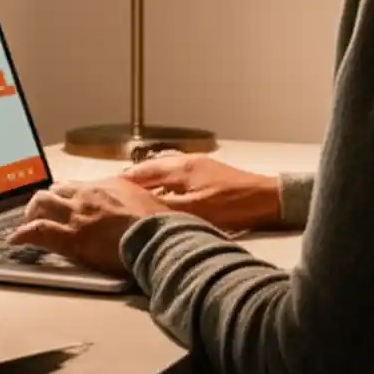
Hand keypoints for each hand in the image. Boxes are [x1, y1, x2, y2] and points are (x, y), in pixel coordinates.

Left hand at [7, 177, 175, 275]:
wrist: (161, 238)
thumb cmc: (163, 225)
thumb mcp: (149, 201)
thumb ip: (137, 200)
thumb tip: (141, 204)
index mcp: (106, 185)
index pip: (76, 185)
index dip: (66, 195)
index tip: (63, 202)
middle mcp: (87, 195)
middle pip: (54, 191)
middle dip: (45, 202)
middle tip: (40, 213)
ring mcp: (76, 215)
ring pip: (40, 204)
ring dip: (31, 214)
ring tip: (26, 223)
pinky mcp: (70, 236)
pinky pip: (37, 231)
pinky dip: (22, 235)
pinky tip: (15, 240)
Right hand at [121, 153, 280, 230]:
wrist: (270, 198)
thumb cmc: (236, 205)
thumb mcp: (197, 211)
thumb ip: (166, 209)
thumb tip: (138, 211)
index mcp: (178, 168)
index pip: (139, 174)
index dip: (119, 183)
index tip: (103, 190)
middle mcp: (184, 162)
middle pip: (147, 169)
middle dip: (128, 180)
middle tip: (112, 192)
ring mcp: (196, 165)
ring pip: (160, 170)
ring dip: (145, 181)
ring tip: (132, 194)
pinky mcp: (205, 173)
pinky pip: (173, 175)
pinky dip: (160, 183)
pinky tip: (161, 194)